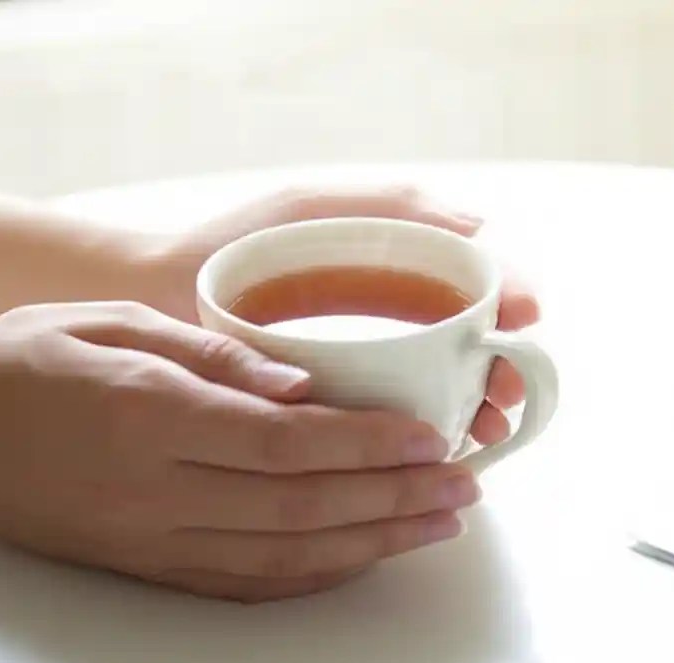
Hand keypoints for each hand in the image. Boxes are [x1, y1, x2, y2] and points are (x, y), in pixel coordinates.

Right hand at [0, 302, 479, 601]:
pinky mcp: (147, 565)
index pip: (285, 442)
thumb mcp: (113, 323)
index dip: (368, 444)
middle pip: (302, 507)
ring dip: (373, 541)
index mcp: (151, 417)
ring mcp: (153, 538)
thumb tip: (306, 384)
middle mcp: (157, 489)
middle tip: (464, 487)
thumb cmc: (27, 362)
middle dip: (395, 498)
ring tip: (439, 523)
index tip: (432, 437)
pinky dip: (315, 575)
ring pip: (285, 555)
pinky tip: (366, 555)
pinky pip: (245, 584)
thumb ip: (215, 353)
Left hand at [134, 185, 539, 446]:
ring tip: (485, 431)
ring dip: (473, 405)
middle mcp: (387, 316)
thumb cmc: (228, 243)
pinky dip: (427, 435)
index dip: (508, 298)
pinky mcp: (335, 406)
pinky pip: (395, 423)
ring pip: (441, 386)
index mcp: (390, 267)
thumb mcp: (311, 209)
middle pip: (467, 342)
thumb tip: (478, 224)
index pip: (470, 282)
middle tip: (508, 396)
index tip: (525, 322)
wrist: (148, 296)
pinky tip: (442, 447)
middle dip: (499, 369)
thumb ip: (389, 204)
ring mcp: (364, 363)